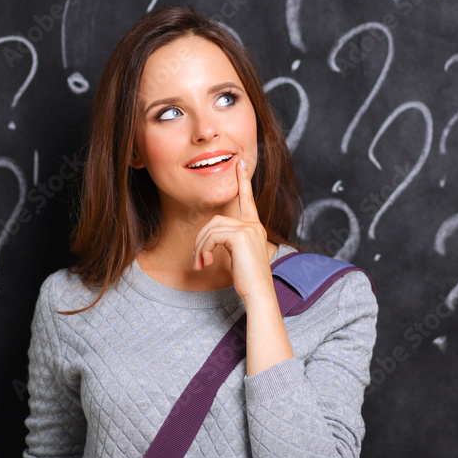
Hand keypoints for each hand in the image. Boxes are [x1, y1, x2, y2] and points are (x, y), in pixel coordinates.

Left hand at [192, 158, 274, 302]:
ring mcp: (249, 229)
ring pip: (212, 229)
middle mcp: (254, 225)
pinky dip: (205, 250)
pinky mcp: (242, 236)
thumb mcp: (237, 257)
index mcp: (254, 228)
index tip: (240, 162)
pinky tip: (208, 263)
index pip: (247, 200)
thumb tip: (209, 239)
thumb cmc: (248, 280)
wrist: (259, 294)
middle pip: (216, 220)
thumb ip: (228, 241)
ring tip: (201, 265)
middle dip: (202, 240)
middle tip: (197, 260)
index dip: (243, 180)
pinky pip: (213, 237)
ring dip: (201, 248)